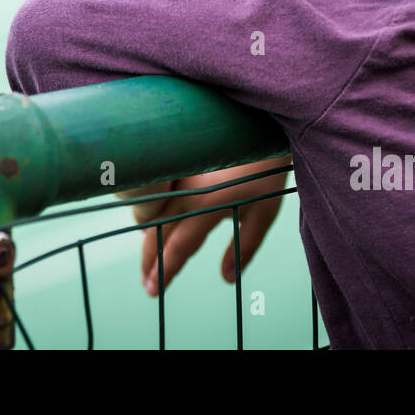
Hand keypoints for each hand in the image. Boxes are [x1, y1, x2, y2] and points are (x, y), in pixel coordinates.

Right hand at [134, 156, 289, 296]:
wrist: (256, 123)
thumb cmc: (267, 169)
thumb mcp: (265, 211)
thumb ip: (246, 247)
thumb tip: (226, 279)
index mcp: (208, 205)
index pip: (178, 246)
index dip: (165, 271)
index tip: (154, 291)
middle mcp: (185, 190)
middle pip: (156, 233)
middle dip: (149, 261)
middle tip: (148, 284)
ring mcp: (176, 174)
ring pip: (151, 213)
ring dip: (147, 239)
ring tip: (150, 262)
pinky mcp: (173, 163)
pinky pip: (154, 194)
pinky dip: (151, 214)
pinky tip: (154, 227)